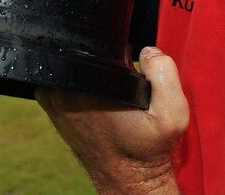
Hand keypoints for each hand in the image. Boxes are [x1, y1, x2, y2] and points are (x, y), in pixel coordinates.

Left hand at [36, 46, 186, 194]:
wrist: (130, 180)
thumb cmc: (148, 150)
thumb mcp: (172, 114)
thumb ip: (164, 74)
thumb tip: (148, 50)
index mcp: (89, 89)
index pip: (93, 44)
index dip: (115, 46)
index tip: (129, 65)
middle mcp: (64, 93)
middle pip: (81, 51)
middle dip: (103, 58)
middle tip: (123, 81)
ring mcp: (53, 101)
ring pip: (72, 64)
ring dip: (90, 69)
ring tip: (111, 91)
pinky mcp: (52, 108)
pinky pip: (63, 78)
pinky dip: (79, 81)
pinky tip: (99, 96)